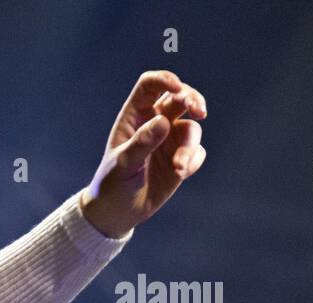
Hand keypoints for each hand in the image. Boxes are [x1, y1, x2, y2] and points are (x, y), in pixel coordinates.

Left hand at [80, 70, 207, 238]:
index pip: (150, 85)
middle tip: (200, 111)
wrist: (118, 213)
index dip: (165, 79)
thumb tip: (163, 122)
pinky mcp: (181, 158)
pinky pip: (197, 152)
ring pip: (192, 128)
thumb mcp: (123, 164)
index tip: (177, 87)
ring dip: (189, 146)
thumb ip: (142, 143)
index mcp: (134, 116)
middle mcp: (155, 123)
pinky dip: (192, 161)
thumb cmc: (112, 185)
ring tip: (178, 168)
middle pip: (181, 97)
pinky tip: (178, 175)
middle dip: (194, 99)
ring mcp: (170, 140)